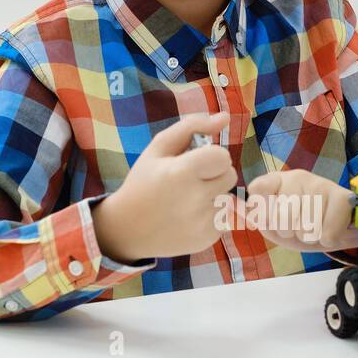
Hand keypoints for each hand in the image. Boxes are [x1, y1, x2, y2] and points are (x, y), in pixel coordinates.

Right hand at [92, 112, 236, 262]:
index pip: (223, 156)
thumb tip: (226, 118)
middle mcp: (195, 199)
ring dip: (214, 195)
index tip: (195, 162)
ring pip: (228, 197)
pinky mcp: (208, 239)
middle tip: (191, 180)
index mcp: (182, 172)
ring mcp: (202, 222)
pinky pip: (224, 218)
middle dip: (214, 174)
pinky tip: (189, 216)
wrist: (127, 228)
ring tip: (188, 199)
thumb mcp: (159, 147)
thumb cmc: (144, 181)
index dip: (211, 156)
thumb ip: (193, 126)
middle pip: (230, 176)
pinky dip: (212, 215)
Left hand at [245, 170, 357, 251]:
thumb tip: (227, 202)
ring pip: (305, 226)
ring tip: (315, 228)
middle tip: (298, 226)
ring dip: (310, 236)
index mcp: (277, 181)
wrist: (335, 231)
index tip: (270, 217)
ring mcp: (321, 184)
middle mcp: (298, 177)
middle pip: (281, 217)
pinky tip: (330, 229)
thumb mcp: (271, 224)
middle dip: (289, 231)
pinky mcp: (342, 197)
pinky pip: (327, 231)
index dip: (263, 211)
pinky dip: (327, 239)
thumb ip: (250, 215)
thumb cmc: (299, 225)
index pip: (257, 189)